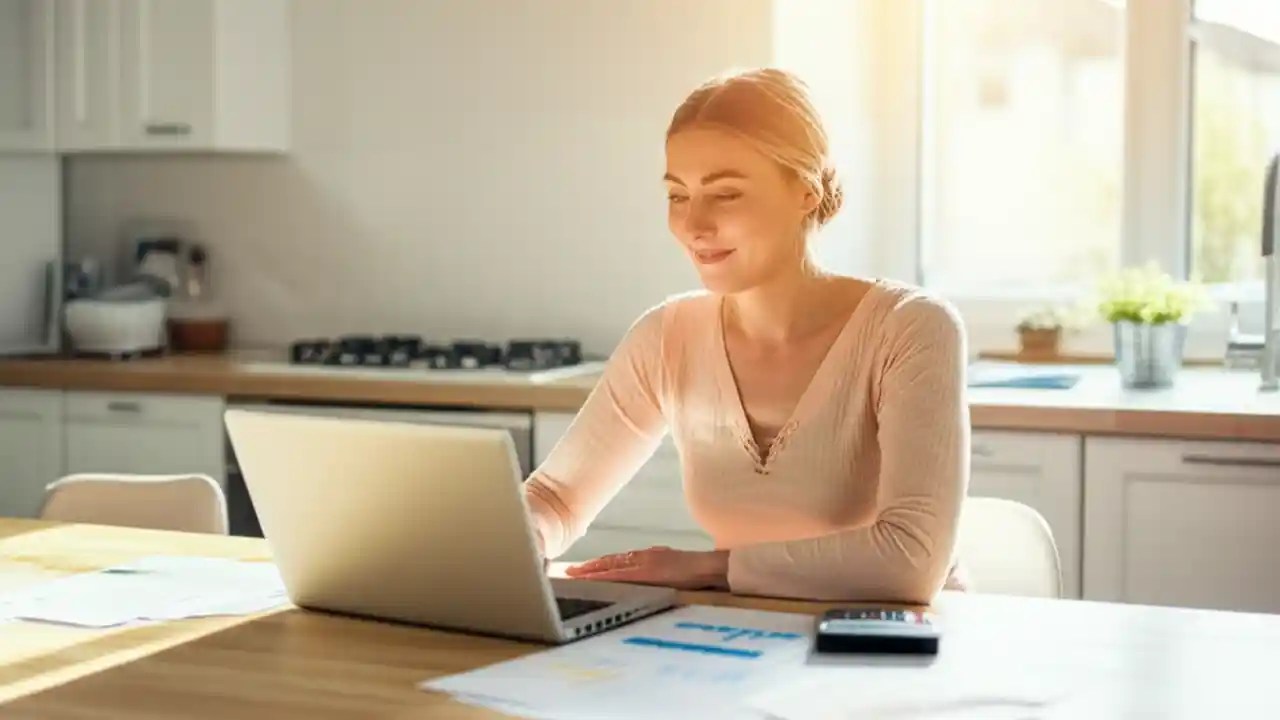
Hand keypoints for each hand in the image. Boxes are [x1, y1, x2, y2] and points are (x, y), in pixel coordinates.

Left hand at [565, 546, 729, 590]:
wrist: (705, 567)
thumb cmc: (691, 567)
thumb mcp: (668, 562)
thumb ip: (653, 564)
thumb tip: (641, 567)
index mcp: (645, 556)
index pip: (616, 560)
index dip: (598, 564)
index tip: (582, 568)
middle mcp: (640, 557)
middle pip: (609, 562)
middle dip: (588, 567)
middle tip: (569, 571)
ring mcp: (642, 564)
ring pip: (610, 567)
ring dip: (591, 571)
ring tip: (574, 575)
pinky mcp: (646, 573)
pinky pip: (620, 575)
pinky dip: (604, 577)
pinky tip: (593, 580)